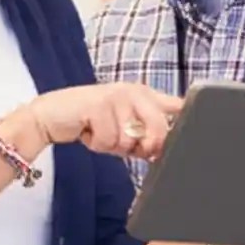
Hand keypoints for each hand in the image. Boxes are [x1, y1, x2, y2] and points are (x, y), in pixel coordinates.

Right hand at [27, 83, 181, 159]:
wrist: (51, 117)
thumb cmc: (91, 124)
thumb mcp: (124, 130)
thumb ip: (146, 137)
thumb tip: (162, 153)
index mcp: (146, 95)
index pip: (177, 105)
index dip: (186, 120)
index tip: (192, 133)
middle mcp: (135, 91)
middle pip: (160, 131)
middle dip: (143, 147)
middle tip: (122, 145)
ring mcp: (117, 95)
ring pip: (130, 141)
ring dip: (112, 146)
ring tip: (100, 133)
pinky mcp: (99, 104)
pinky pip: (109, 141)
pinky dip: (97, 145)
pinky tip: (88, 131)